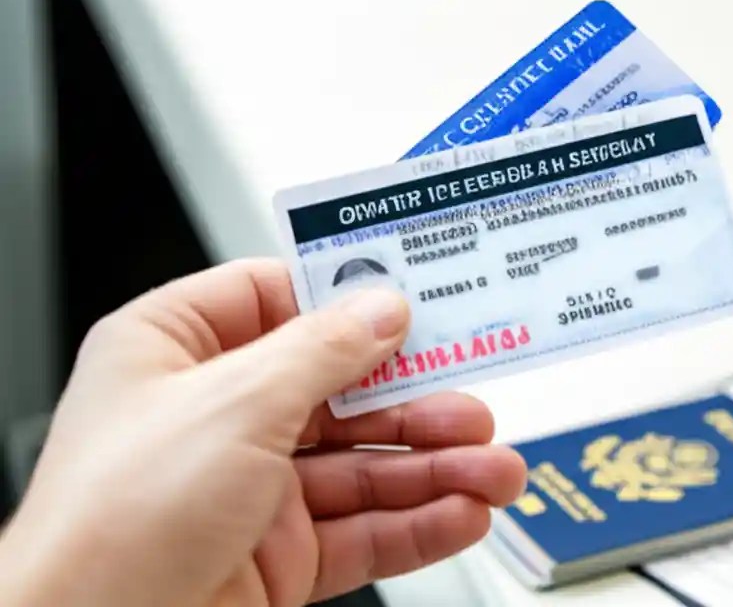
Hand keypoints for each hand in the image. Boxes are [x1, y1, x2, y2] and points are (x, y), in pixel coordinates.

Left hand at [0, 259, 525, 606]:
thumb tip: (381, 309)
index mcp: (174, 352)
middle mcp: (213, 417)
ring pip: (361, 467)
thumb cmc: (111, 524)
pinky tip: (462, 515)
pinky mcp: (275, 557)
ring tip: (496, 472)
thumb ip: (322, 351)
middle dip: (417, 403)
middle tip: (476, 405)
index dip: (349, 300)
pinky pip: (361, 530)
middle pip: (339, 392)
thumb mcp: (234, 404)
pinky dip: (417, 524)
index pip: (276, 300)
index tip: (418, 300)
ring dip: (434, 469)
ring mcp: (246, 491)